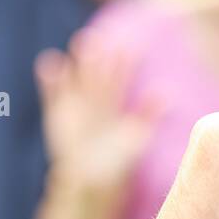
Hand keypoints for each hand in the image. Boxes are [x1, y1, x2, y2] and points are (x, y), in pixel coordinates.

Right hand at [35, 26, 162, 192]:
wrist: (90, 181)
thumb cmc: (117, 161)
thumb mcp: (136, 137)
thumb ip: (148, 114)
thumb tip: (168, 94)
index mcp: (113, 102)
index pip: (119, 77)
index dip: (123, 62)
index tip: (128, 45)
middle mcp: (94, 99)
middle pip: (96, 73)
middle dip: (97, 56)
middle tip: (97, 37)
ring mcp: (74, 104)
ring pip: (76, 78)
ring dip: (76, 62)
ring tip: (79, 44)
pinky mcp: (56, 113)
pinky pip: (52, 92)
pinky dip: (50, 78)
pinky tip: (49, 61)